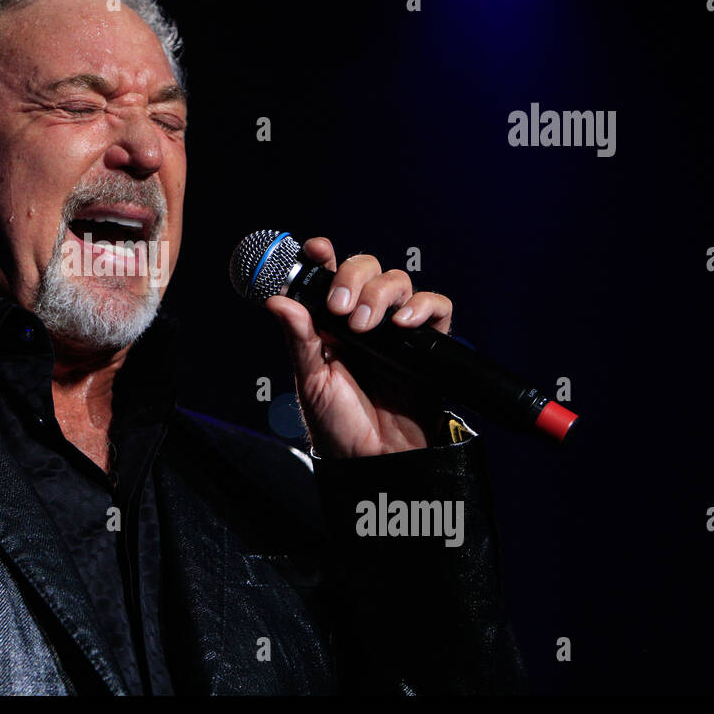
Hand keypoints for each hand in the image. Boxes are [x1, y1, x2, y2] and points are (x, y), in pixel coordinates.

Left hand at [264, 237, 453, 459]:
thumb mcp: (311, 383)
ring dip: (380, 293)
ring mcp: (396, 331)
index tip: (315, 249)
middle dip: (353, 278)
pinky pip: (436, 309)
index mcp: (330, 325)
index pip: (329, 276)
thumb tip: (277, 300)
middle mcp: (364, 321)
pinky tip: (403, 324)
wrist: (375, 463)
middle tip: (340, 310)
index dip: (322, 256)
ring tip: (365, 326)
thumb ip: (300, 340)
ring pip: (398, 282)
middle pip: (366, 269)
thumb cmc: (338, 427)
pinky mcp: (427, 346)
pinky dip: (423, 306)